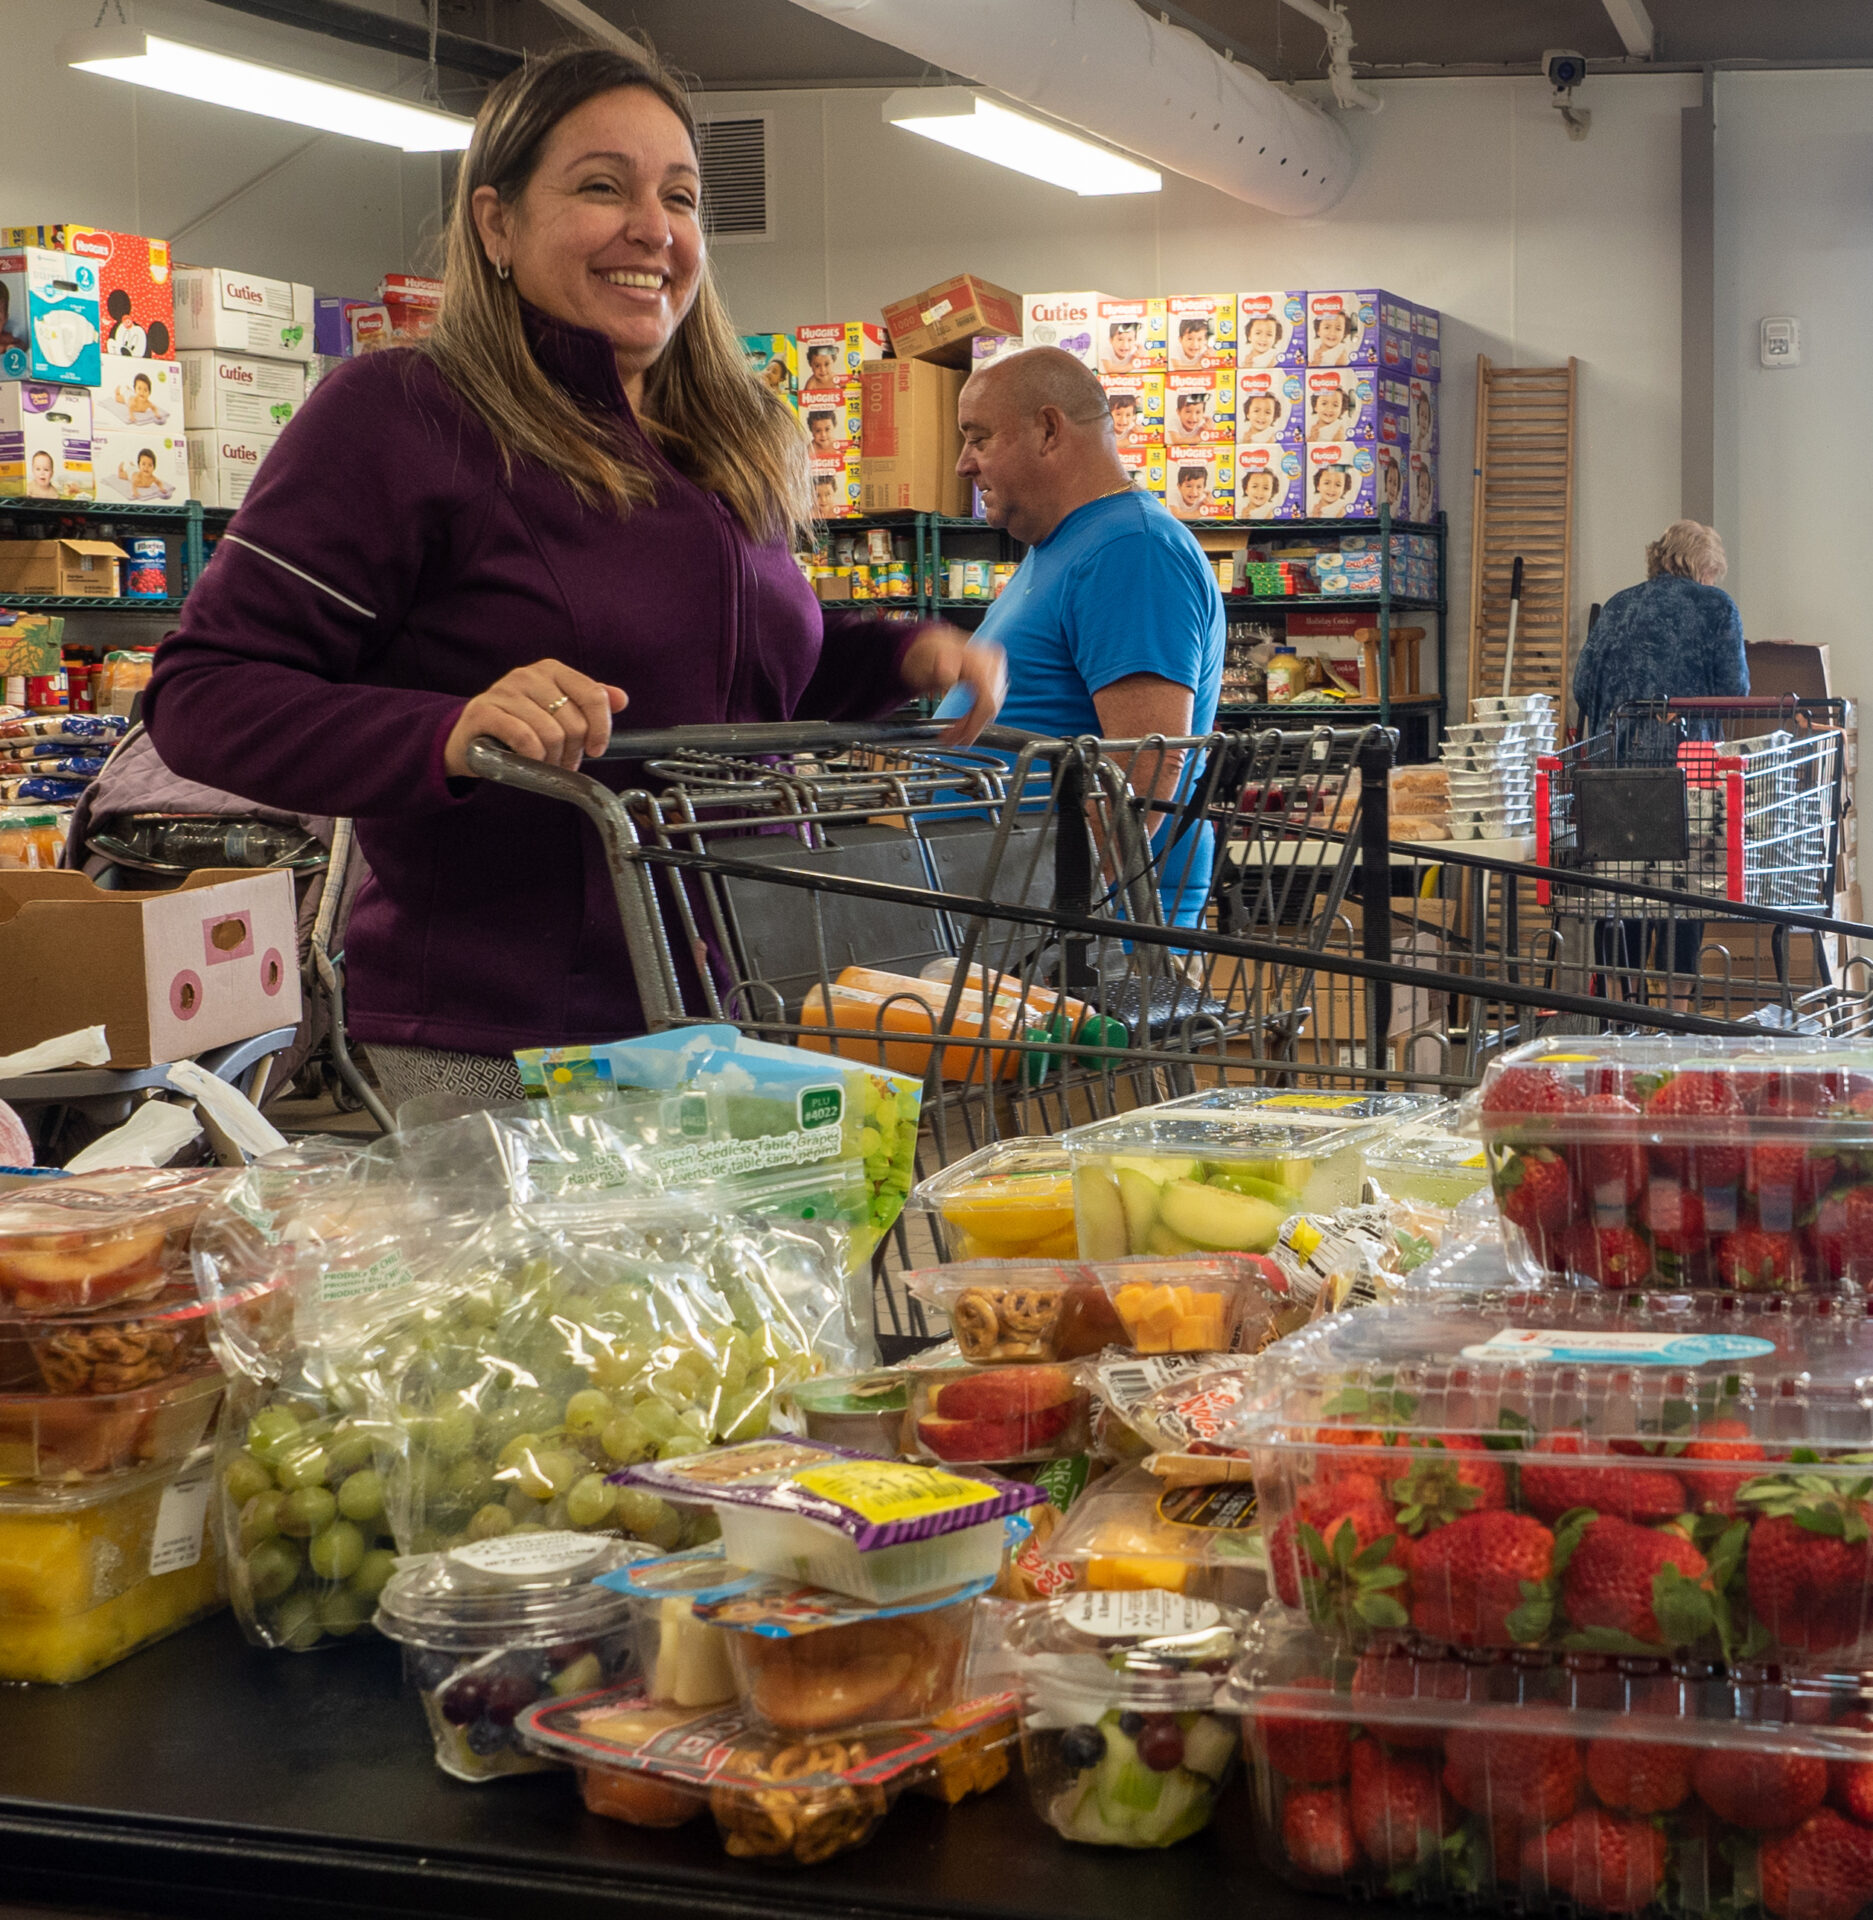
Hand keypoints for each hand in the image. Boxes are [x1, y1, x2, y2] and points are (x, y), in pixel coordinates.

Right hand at [443, 659, 626, 776]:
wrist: (471, 736)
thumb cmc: (520, 724)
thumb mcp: (556, 710)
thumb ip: (588, 702)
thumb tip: (621, 698)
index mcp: (551, 670)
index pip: (594, 695)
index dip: (602, 728)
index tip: (596, 749)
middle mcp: (528, 675)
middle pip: (574, 722)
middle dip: (574, 752)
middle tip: (564, 763)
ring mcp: (504, 691)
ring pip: (551, 734)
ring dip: (553, 760)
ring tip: (545, 764)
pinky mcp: (484, 711)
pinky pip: (525, 739)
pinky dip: (533, 757)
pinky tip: (528, 760)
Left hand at [898, 624, 1006, 746]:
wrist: (930, 645)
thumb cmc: (925, 654)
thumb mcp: (922, 662)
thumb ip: (936, 667)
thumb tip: (949, 675)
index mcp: (976, 659)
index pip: (987, 702)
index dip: (974, 726)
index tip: (958, 740)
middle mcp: (991, 662)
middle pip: (991, 707)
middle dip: (970, 729)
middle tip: (950, 740)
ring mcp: (996, 668)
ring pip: (992, 708)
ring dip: (972, 725)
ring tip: (953, 733)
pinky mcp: (996, 674)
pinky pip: (991, 702)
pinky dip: (976, 716)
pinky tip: (963, 723)